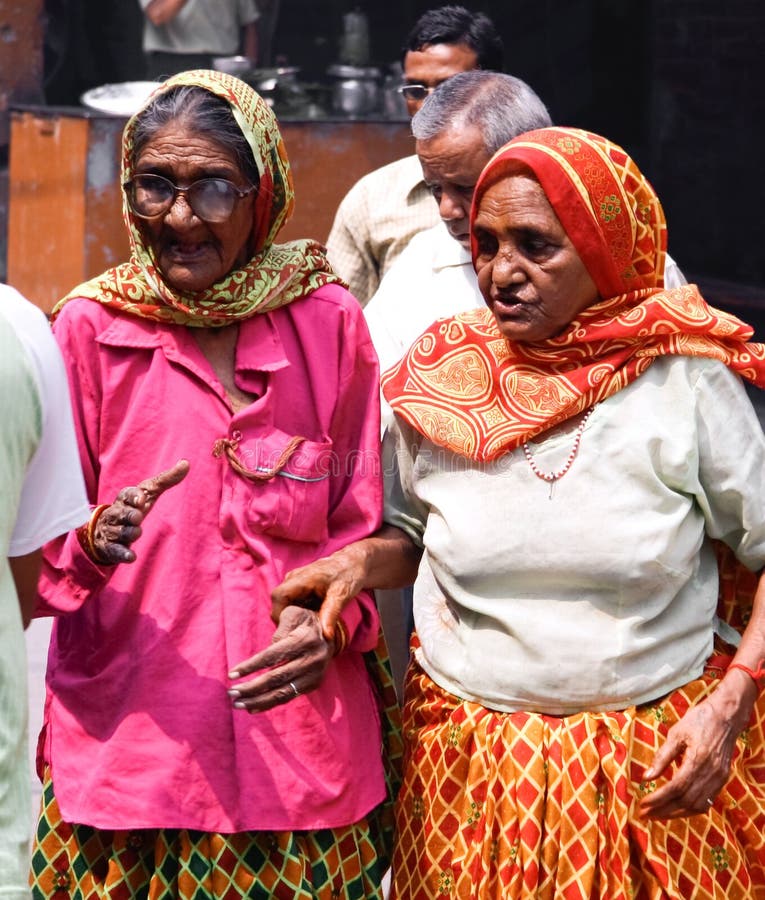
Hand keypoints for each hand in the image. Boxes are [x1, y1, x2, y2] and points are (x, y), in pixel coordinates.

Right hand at [92, 460, 188, 563]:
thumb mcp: (149, 492)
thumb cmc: (133, 506)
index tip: (141, 499)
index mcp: (125, 498)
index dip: (133, 496)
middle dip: (130, 515)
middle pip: (123, 514)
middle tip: (137, 516)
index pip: (126, 494)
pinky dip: (123, 554)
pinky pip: (116, 551)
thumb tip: (186, 463)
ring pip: (121, 532)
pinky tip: (131, 556)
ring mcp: (112, 531)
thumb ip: (166, 479)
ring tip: (136, 532)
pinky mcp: (111, 548)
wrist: (105, 529)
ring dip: (130, 533)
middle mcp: (116, 513)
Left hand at [227, 606, 332, 711]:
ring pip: (282, 693)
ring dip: (257, 701)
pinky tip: (252, 708)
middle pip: (276, 678)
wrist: (331, 632)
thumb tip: (266, 655)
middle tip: (231, 693)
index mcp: (305, 639)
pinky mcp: (313, 684)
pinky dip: (269, 704)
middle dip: (251, 688)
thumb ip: (279, 630)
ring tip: (237, 704)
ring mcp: (314, 674)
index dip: (251, 666)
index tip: (231, 675)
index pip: (273, 656)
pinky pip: (288, 697)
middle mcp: (312, 659)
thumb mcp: (293, 614)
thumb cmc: (304, 620)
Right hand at [271, 550, 364, 641]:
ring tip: (310, 627)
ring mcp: (295, 583)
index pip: (279, 597)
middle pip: (279, 603)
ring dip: (294, 618)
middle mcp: (293, 579)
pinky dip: (300, 614)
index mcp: (301, 578)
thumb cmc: (348, 574)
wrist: (353, 562)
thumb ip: (331, 614)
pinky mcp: (299, 588)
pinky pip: (292, 603)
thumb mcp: (341, 594)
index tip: (293, 630)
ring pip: (285, 605)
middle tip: (304, 633)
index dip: (280, 615)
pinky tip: (312, 619)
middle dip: (288, 620)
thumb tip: (326, 636)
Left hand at [639, 673, 754, 818]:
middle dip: (663, 810)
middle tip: (645, 814)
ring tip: (657, 814)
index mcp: (698, 760)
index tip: (643, 805)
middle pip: (685, 801)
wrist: (726, 716)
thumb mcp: (676, 733)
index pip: (675, 788)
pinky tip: (676, 808)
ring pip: (697, 806)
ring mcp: (719, 779)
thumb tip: (646, 777)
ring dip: (675, 813)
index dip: (658, 799)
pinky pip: (706, 802)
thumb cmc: (699, 720)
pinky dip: (690, 809)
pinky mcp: (722, 780)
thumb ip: (662, 757)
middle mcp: (711, 774)